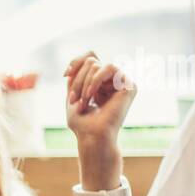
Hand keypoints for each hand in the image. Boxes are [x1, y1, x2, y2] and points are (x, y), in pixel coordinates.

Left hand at [64, 51, 133, 190]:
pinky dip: (95, 80)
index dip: (76, 61)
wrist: (92, 137)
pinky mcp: (130, 85)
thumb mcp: (72, 97)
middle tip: (74, 99)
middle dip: (77, 80)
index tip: (65, 74)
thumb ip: (74, 80)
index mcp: (101, 84)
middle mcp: (113, 82)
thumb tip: (74, 66)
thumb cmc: (82, 124)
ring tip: (83, 99)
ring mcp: (122, 83)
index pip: (91, 58)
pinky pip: (110, 67)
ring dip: (84, 82)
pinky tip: (91, 95)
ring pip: (97, 64)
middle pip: (91, 61)